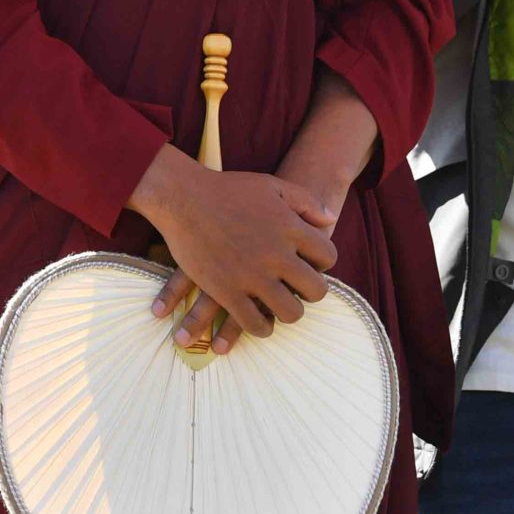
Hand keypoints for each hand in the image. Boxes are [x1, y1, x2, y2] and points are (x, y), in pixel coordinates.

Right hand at [132, 150, 336, 355]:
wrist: (182, 197)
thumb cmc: (227, 188)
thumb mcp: (272, 186)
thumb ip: (306, 202)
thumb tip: (331, 218)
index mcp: (291, 228)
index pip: (328, 256)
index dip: (323, 263)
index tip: (311, 265)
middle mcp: (277, 254)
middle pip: (315, 289)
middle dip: (311, 292)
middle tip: (300, 291)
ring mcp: (252, 276)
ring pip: (290, 312)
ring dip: (289, 313)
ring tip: (281, 308)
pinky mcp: (227, 292)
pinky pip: (255, 324)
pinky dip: (262, 328)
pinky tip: (260, 323)